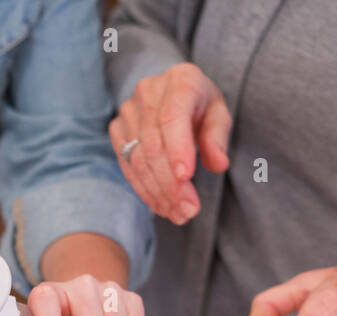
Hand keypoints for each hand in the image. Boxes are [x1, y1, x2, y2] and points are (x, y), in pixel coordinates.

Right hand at [108, 62, 231, 225]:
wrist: (171, 92)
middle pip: (153, 145)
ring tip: (179, 214)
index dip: (177, 149)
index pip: (172, 118)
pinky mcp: (117, 130)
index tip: (185, 178)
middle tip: (188, 211)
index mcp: (180, 80)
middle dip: (170, 183)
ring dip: (158, 192)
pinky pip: (128, 166)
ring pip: (139, 160)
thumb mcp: (218, 114)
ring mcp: (128, 111)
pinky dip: (145, 190)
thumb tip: (218, 164)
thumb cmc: (200, 105)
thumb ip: (218, 137)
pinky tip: (162, 206)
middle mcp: (149, 92)